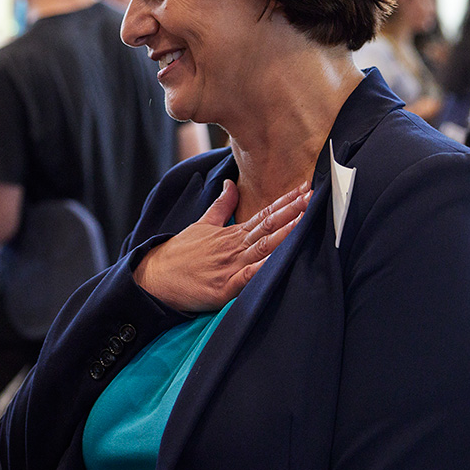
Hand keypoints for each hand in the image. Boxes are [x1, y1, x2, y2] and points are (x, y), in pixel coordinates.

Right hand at [133, 179, 310, 311]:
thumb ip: (221, 205)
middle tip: (314, 197)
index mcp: (231, 233)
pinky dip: (265, 268)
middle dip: (293, 212)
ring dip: (286, 234)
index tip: (305, 189)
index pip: (264, 215)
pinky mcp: (224, 286)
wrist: (155, 278)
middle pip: (269, 227)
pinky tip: (280, 260)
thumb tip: (230, 182)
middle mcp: (234, 246)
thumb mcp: (201, 224)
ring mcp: (230, 265)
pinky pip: (249, 276)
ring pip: (263, 247)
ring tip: (305, 220)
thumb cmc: (179, 254)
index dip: (286, 202)